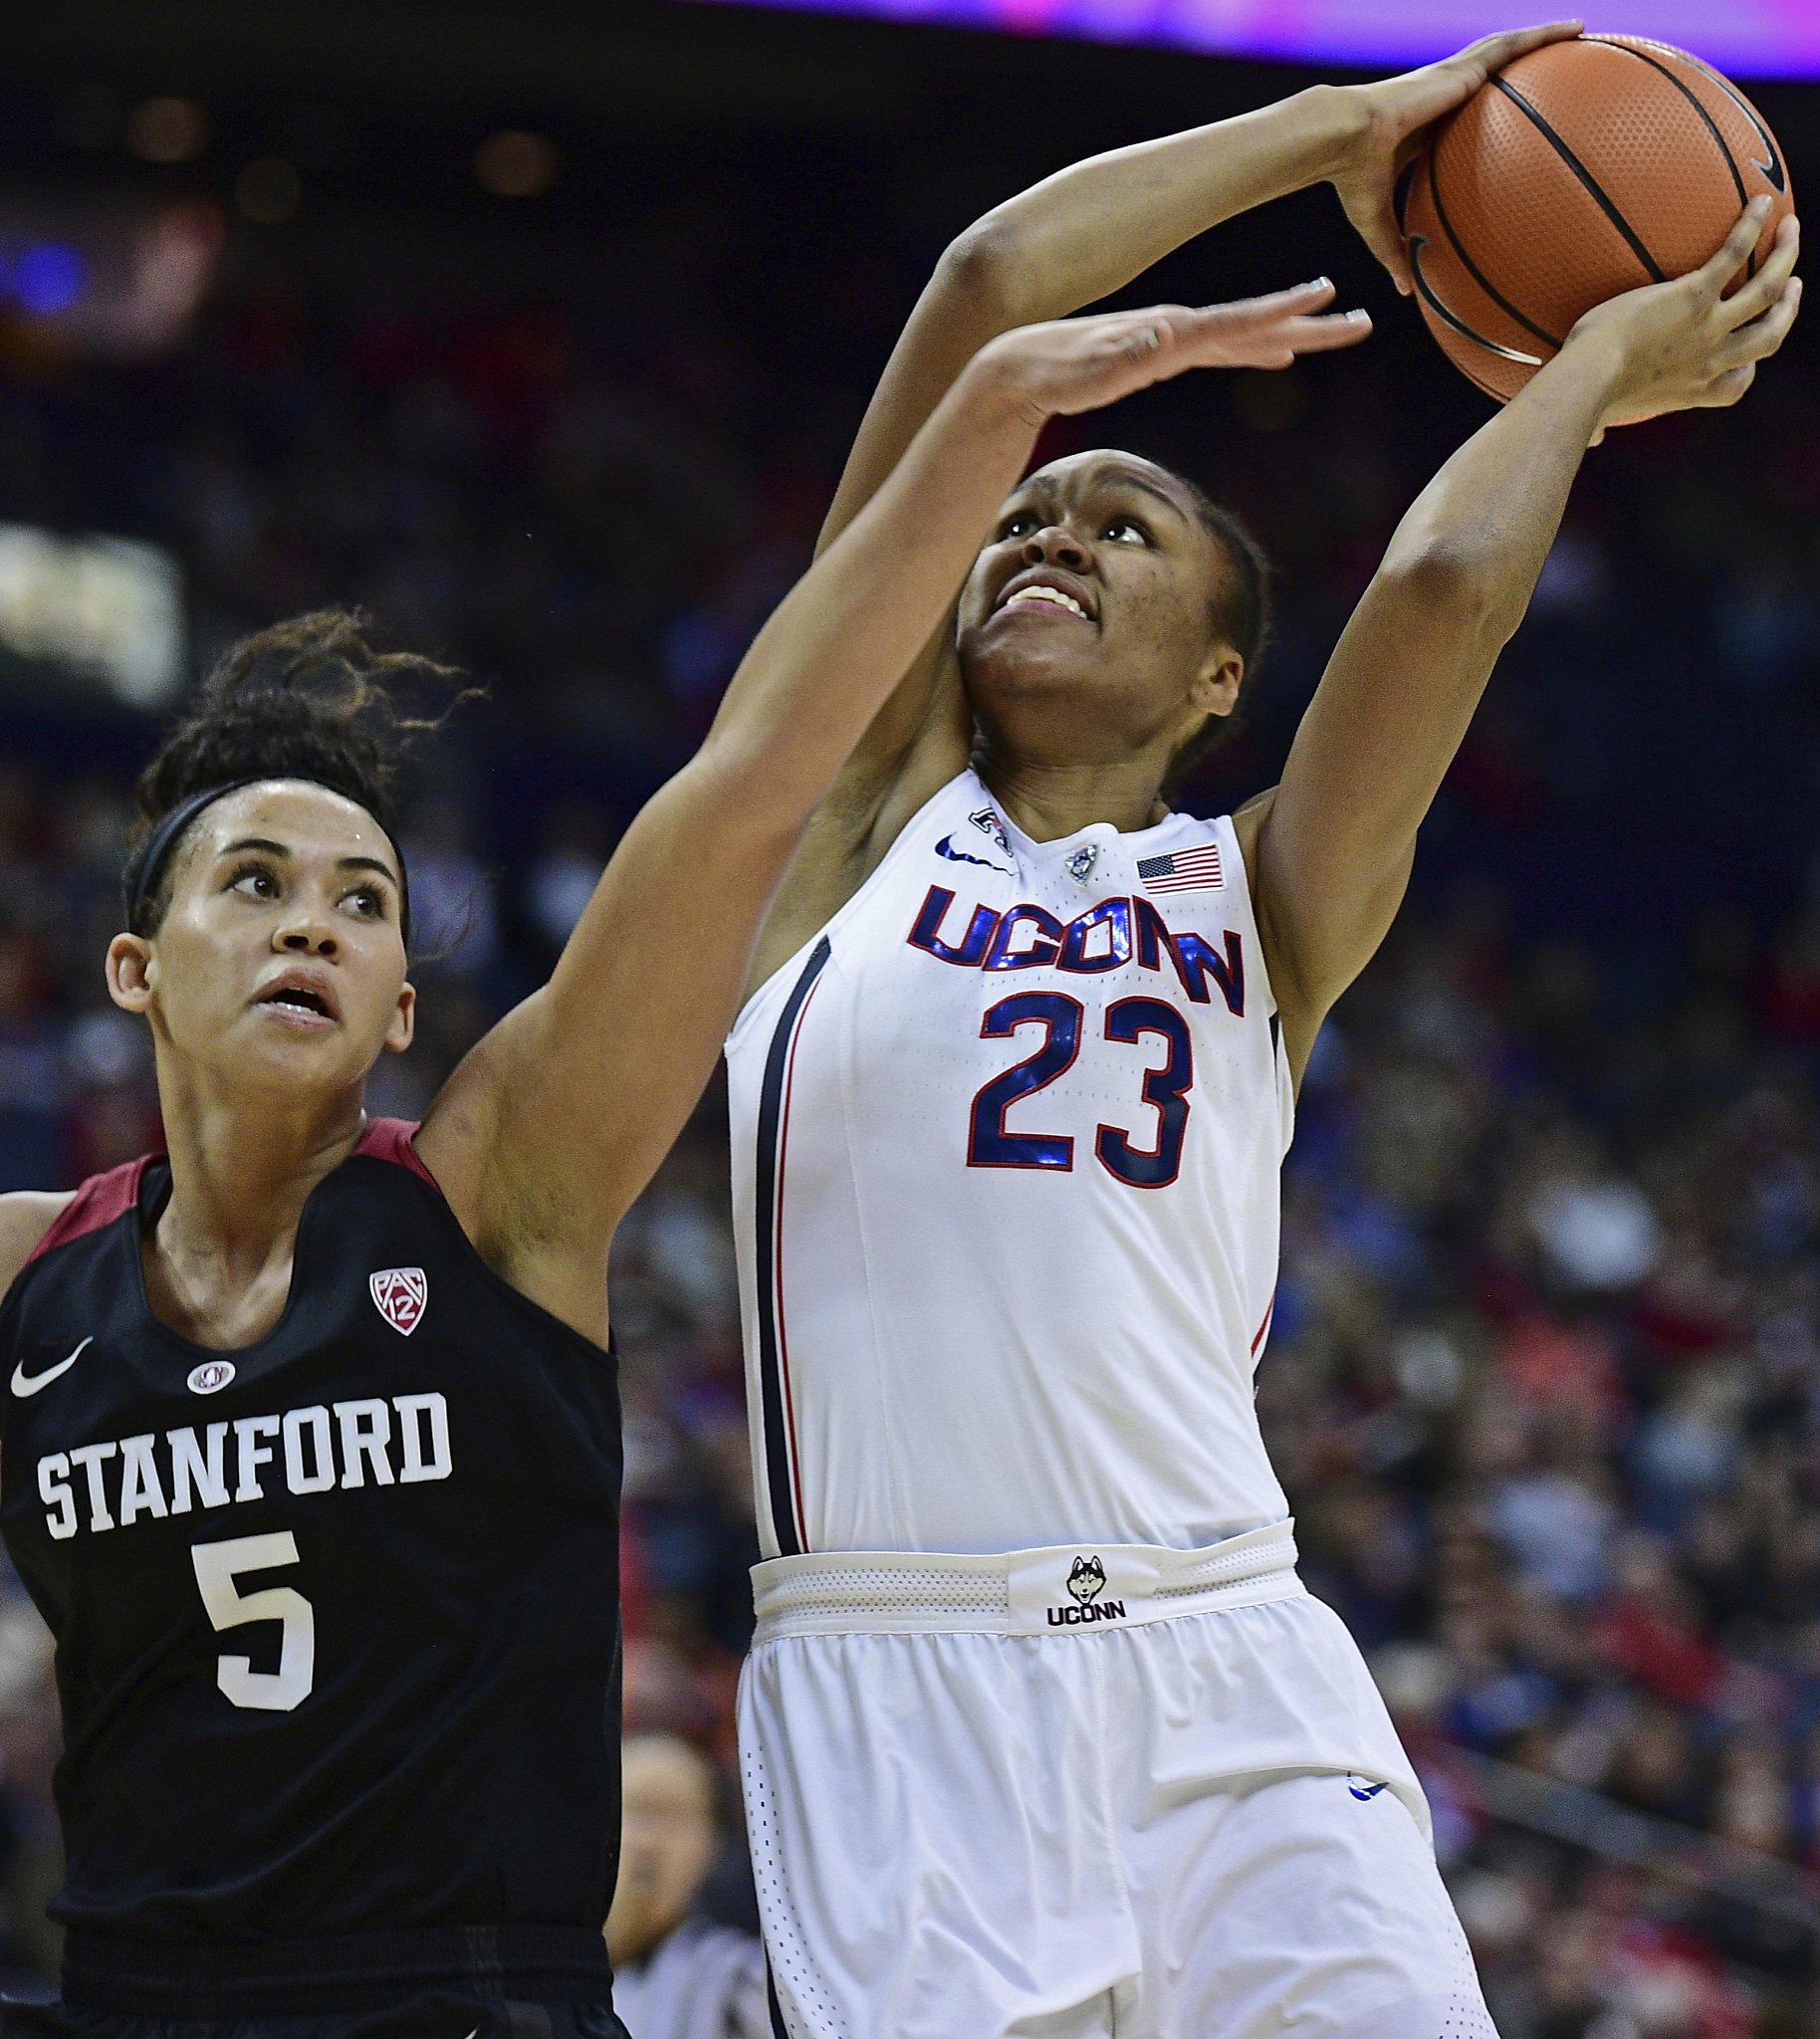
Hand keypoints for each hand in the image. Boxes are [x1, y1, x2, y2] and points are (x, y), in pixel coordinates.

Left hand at [975, 281, 1370, 426]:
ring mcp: (1176, 339)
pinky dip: (1259, 348)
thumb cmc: (1054, 374)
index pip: (1236, 322)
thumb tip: (1162, 339)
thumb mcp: (1088, 371)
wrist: (1022, 368)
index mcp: (1169, 333)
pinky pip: (1227, 349)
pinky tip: (1279, 354)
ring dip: (1295, 333)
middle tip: (1366, 322)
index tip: (1326, 296)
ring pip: (1249, 336)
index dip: (1281, 312)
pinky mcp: (1168, 353)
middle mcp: (1180, 329)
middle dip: (1313, 324)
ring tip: (1341, 329)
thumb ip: (1126, 356)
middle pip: (1258, 325)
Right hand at [1332, 22, 1582, 294]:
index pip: (1464, 113)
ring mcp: (1455, 76)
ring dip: (1543, 38)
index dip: (1485, 111)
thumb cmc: (1353, 178)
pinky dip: (1543, 34)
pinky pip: (1512, 45)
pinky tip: (1575, 27)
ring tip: (1581, 28)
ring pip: (1508, 50)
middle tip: (1562, 64)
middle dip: (1523, 65)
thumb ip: (1397, 252)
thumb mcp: (1378, 224)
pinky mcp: (1463, 67)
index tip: (1509, 117)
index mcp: (1426, 127)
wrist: (1344, 139)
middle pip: (1493, 73)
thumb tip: (1406, 291)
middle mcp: (1443, 94)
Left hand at [1562, 202, 1800, 440]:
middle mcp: (1710, 362)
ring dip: (1785, 257)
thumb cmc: (1583, 402)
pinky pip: (1734, 254)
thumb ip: (1601, 427)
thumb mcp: (1602, 418)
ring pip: (1768, 289)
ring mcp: (1708, 328)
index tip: (1749, 359)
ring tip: (1791, 229)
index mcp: (1690, 392)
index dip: (1748, 369)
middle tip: (1792, 285)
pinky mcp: (1694, 296)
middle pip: (1770, 336)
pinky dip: (1752, 228)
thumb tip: (1589, 441)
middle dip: (1787, 309)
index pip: (1734, 386)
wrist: (1589, 383)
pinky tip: (1761, 203)